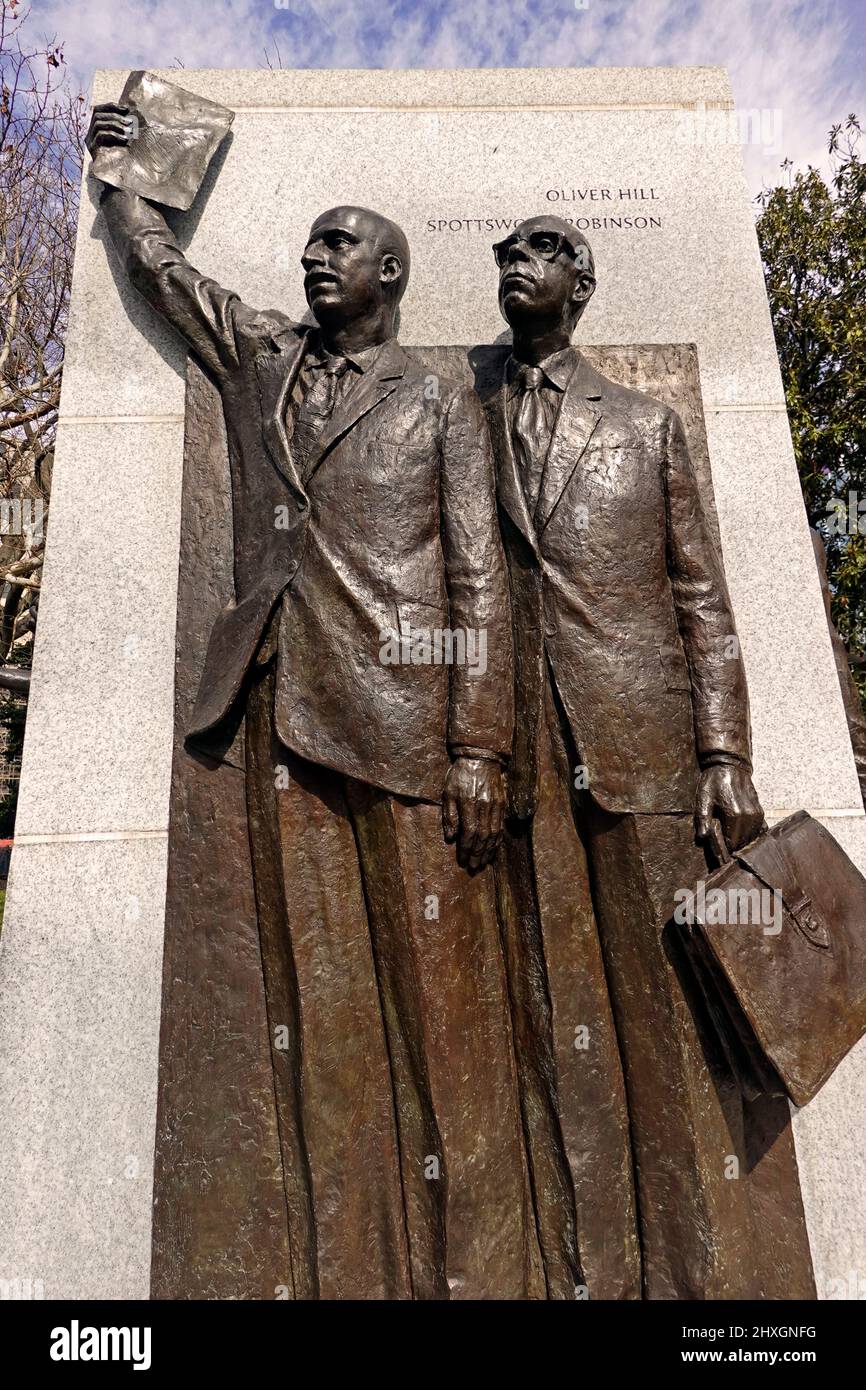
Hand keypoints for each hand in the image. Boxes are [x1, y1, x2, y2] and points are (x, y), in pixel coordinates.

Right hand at [86, 102, 135, 157]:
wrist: (124, 180)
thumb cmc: (128, 159)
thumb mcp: (126, 137)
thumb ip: (123, 124)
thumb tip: (128, 107)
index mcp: (96, 129)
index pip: (98, 110)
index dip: (110, 106)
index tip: (126, 108)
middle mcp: (90, 135)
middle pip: (97, 115)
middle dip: (115, 116)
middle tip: (130, 123)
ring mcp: (90, 142)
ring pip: (98, 123)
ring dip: (115, 124)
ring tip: (129, 132)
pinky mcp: (93, 150)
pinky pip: (100, 135)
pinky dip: (113, 134)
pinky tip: (125, 140)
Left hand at [442, 756, 505, 870]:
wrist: (481, 757)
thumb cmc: (460, 774)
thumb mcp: (448, 792)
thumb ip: (449, 815)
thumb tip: (451, 837)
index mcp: (469, 803)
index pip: (469, 832)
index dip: (466, 848)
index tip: (462, 859)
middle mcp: (484, 806)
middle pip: (483, 836)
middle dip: (478, 854)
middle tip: (473, 867)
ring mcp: (496, 805)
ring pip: (494, 834)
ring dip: (488, 851)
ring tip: (482, 862)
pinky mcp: (502, 804)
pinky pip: (500, 826)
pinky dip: (497, 840)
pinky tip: (493, 849)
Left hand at [695, 763, 764, 859]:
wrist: (730, 766)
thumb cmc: (714, 782)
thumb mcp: (703, 799)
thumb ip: (702, 819)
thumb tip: (703, 837)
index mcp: (734, 815)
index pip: (731, 844)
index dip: (724, 852)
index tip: (718, 854)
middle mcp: (748, 817)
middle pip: (742, 844)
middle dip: (733, 848)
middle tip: (723, 849)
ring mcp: (757, 815)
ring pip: (751, 839)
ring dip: (742, 843)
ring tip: (731, 843)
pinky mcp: (760, 812)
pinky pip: (759, 831)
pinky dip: (752, 836)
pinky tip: (742, 836)